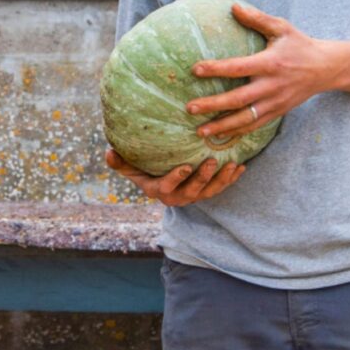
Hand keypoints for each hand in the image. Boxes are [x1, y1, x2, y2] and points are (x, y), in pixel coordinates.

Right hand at [105, 148, 244, 206]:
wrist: (160, 180)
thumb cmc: (143, 168)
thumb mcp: (130, 167)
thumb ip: (120, 162)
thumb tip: (108, 151)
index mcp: (158, 191)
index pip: (166, 188)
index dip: (176, 179)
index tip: (185, 166)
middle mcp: (177, 197)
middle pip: (192, 191)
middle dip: (203, 178)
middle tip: (211, 161)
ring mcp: (194, 196)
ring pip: (210, 191)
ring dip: (221, 179)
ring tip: (231, 164)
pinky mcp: (207, 193)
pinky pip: (221, 188)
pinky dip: (231, 179)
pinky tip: (240, 167)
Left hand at [186, 2, 341, 141]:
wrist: (326, 68)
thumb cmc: (300, 45)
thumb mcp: (282, 27)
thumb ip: (257, 19)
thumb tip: (232, 7)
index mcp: (270, 63)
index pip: (238, 67)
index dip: (216, 69)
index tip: (195, 69)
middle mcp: (271, 86)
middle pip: (237, 99)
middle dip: (212, 105)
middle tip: (190, 108)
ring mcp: (275, 102)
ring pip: (245, 118)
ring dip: (222, 126)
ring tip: (200, 130)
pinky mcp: (278, 112)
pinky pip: (255, 125)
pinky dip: (237, 132)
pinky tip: (220, 136)